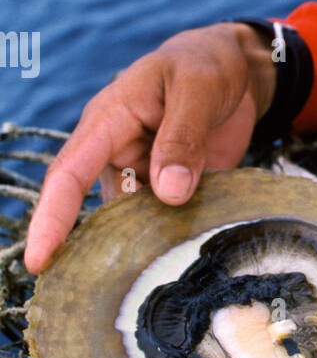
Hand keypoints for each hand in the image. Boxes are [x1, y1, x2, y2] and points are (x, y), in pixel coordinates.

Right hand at [24, 22, 276, 273]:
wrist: (235, 69)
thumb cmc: (205, 65)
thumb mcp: (197, 88)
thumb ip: (183, 137)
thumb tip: (170, 192)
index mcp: (107, 123)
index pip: (68, 175)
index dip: (52, 218)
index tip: (39, 260)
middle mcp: (118, 155)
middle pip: (99, 212)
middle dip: (102, 252)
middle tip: (122, 292)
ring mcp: (146, 177)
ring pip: (137, 224)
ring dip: (152, 248)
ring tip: (173, 272)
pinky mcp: (175, 191)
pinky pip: (171, 222)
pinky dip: (182, 239)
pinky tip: (200, 257)